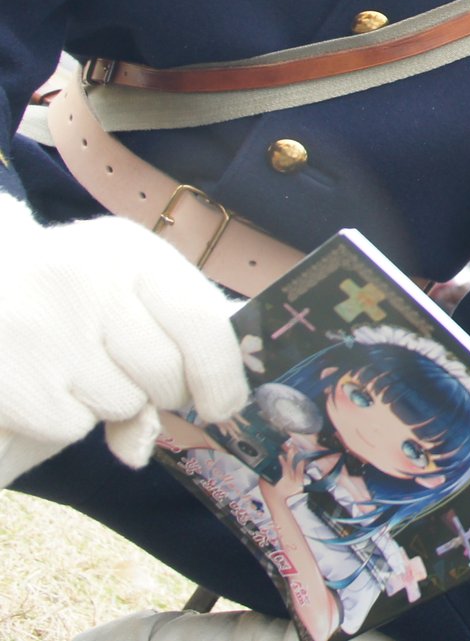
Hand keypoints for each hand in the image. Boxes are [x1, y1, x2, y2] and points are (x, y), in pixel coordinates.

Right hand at [0, 197, 248, 481]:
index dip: (222, 373)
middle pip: (165, 371)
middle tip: (138, 376)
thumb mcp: (125, 285)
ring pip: (122, 404)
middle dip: (166, 390)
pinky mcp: (12, 381)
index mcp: (128, 250)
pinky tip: (46, 384)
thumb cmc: (70, 289)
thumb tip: (148, 442)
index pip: (200, 320)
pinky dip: (66, 419)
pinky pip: (73, 427)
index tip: (224, 405)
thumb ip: (171, 335)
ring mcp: (44, 331)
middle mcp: (88, 283)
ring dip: (112, 402)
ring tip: (79, 366)